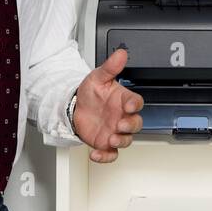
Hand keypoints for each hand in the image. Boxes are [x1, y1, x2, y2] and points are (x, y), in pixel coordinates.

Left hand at [72, 48, 143, 162]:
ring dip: (121, 141)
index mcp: (123, 100)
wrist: (75, 107)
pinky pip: (111, 154)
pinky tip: (95, 154)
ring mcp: (115, 131)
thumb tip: (120, 53)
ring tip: (111, 139)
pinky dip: (105, 157)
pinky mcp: (105, 143)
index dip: (134, 105)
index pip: (136, 103)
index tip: (129, 106)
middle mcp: (122, 117)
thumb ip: (110, 67)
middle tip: (121, 125)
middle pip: (136, 124)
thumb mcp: (98, 77)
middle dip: (130, 126)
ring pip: (126, 140)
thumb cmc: (90, 93)